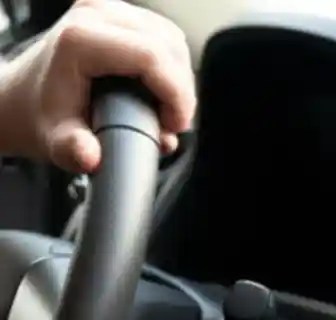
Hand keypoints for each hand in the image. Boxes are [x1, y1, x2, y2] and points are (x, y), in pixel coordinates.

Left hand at [0, 0, 194, 172]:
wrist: (22, 97)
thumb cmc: (41, 115)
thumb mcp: (55, 140)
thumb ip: (73, 151)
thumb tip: (91, 156)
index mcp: (79, 39)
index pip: (153, 57)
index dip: (176, 95)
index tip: (174, 126)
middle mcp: (94, 15)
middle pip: (168, 47)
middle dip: (180, 91)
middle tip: (170, 124)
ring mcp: (108, 9)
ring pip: (172, 40)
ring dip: (179, 78)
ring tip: (166, 109)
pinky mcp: (120, 13)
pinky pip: (164, 36)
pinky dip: (172, 66)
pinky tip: (160, 89)